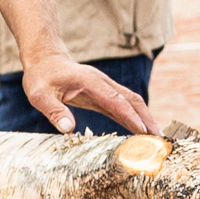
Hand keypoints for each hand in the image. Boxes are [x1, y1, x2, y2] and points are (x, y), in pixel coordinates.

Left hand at [18, 52, 155, 134]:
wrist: (45, 60)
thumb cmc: (41, 77)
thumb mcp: (40, 94)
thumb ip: (53, 110)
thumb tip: (67, 128)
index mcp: (91, 82)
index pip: (115, 100)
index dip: (130, 117)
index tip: (143, 132)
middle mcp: (103, 84)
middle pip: (132, 100)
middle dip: (147, 119)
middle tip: (160, 138)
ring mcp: (105, 88)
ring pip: (132, 102)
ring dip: (145, 118)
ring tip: (157, 138)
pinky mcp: (103, 95)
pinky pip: (123, 107)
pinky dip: (135, 119)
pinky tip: (141, 133)